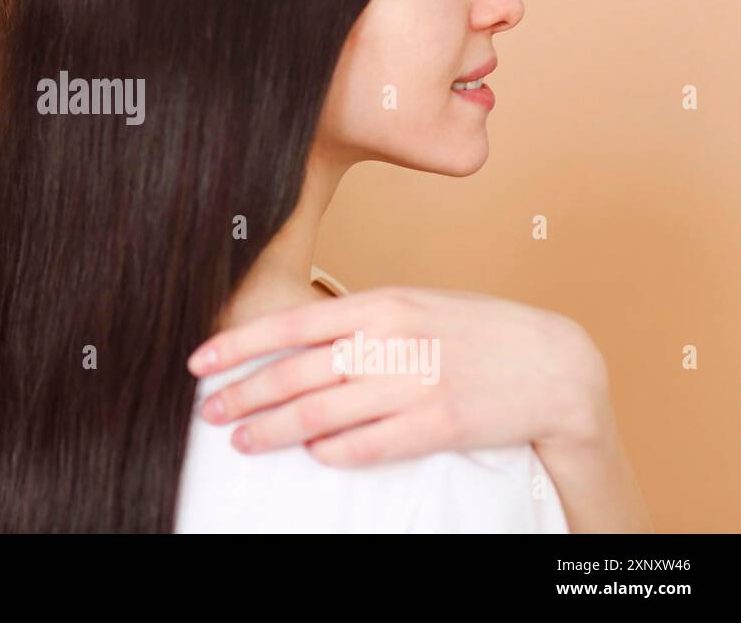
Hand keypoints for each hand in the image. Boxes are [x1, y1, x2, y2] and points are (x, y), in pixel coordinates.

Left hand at [187, 284, 613, 465]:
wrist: (555, 363)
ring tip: (243, 440)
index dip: (240, 345)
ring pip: (323, 413)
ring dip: (276, 430)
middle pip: (296, 373)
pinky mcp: (438, 425)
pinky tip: (312, 454)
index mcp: (381, 303)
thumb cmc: (479, 331)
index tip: (201, 361)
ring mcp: (414, 385)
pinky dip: (334, 452)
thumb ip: (362, 319)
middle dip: (244, 394)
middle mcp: (391, 341)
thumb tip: (302, 340)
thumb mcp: (417, 304)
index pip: (291, 324)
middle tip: (209, 411)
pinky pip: (369, 445)